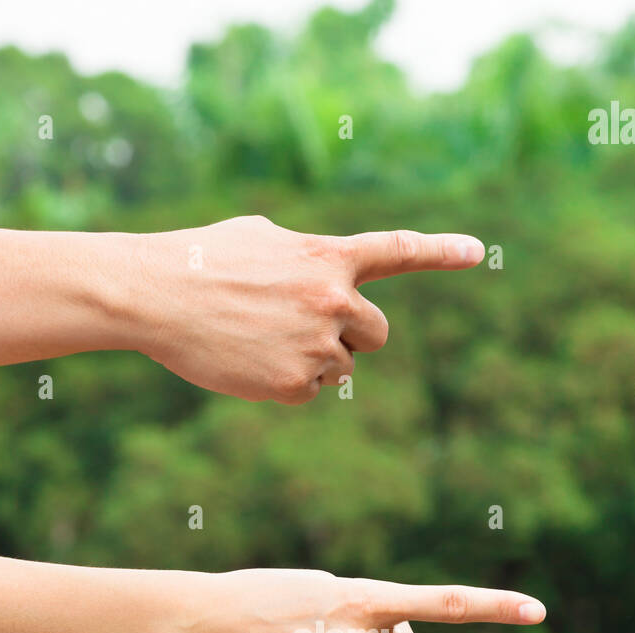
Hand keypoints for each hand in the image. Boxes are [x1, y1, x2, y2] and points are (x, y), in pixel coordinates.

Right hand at [131, 216, 484, 401]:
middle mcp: (333, 299)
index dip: (441, 252)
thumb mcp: (261, 238)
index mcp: (327, 257)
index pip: (397, 252)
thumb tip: (324, 276)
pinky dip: (284, 383)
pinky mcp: (294, 383)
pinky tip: (249, 360)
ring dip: (313, 360)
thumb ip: (307, 257)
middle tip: (307, 329)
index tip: (480, 252)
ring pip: (342, 368)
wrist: (155, 295)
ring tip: (260, 339)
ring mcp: (317, 344)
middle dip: (352, 336)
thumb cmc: (200, 260)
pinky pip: (309, 392)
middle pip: (377, 333)